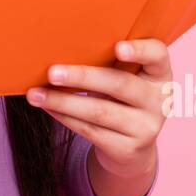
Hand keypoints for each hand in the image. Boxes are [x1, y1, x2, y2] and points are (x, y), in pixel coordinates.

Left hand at [26, 38, 170, 184]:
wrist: (133, 147)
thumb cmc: (122, 97)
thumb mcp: (127, 76)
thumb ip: (110, 61)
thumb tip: (62, 46)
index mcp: (160, 74)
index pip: (158, 55)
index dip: (140, 50)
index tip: (118, 47)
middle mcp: (159, 100)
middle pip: (120, 84)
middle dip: (83, 77)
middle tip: (52, 72)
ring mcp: (146, 127)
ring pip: (100, 111)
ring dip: (63, 101)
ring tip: (35, 94)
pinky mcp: (128, 149)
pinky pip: (91, 131)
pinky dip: (64, 117)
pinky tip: (47, 107)